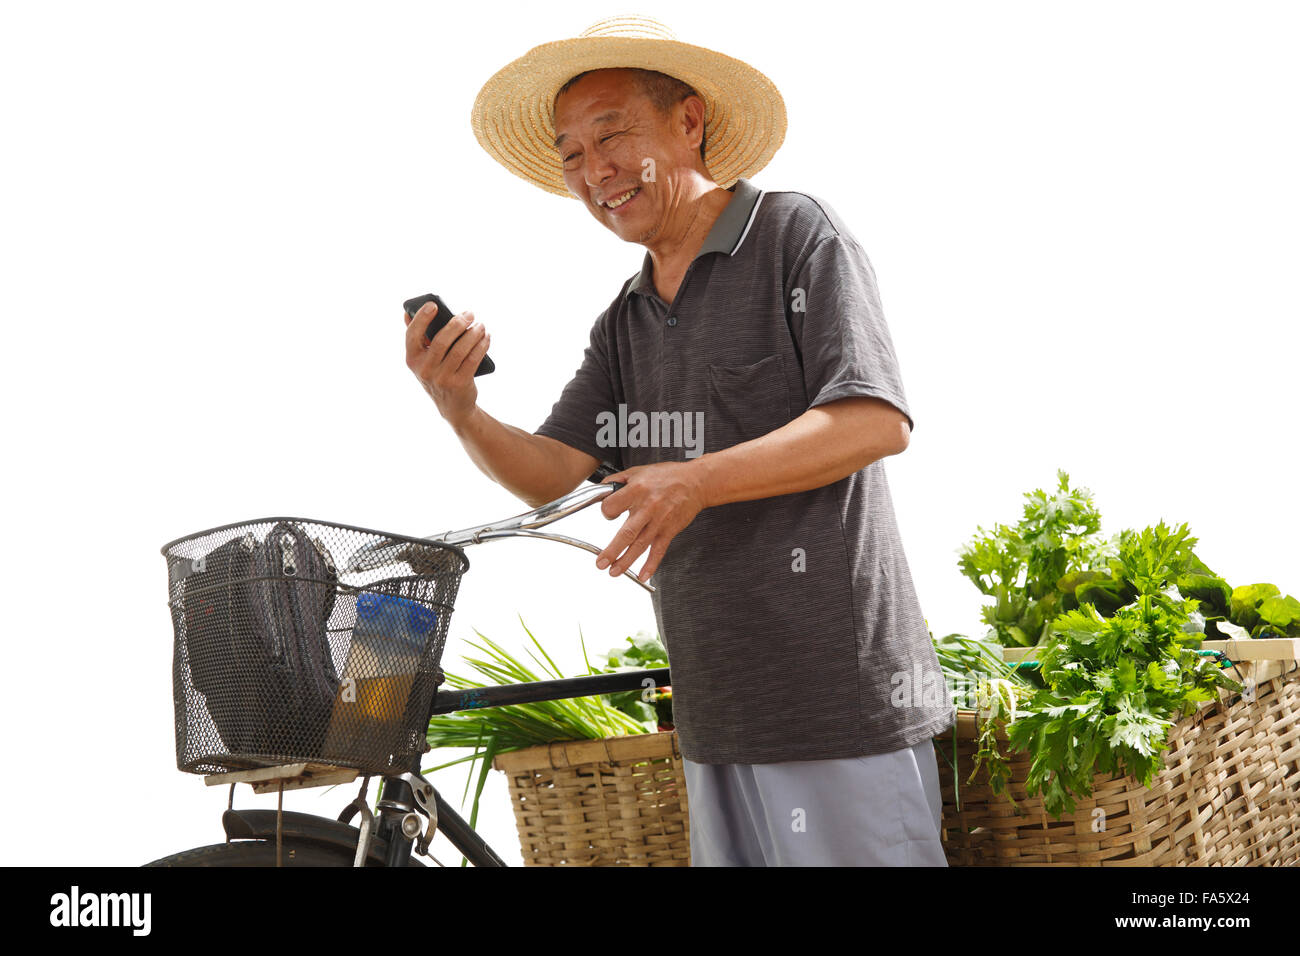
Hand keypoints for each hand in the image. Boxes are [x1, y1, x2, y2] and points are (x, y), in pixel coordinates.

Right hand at [404, 301, 489, 427]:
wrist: (453, 407)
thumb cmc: (438, 375)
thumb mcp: (424, 361)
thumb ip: (417, 338)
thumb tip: (407, 312)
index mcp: (412, 360)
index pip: (412, 335)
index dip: (422, 318)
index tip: (433, 305)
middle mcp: (424, 370)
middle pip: (441, 340)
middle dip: (457, 323)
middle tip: (469, 314)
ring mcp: (442, 378)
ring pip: (460, 349)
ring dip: (473, 333)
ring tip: (481, 325)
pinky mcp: (459, 384)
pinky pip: (472, 359)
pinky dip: (481, 345)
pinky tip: (486, 337)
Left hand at [596, 462, 709, 582]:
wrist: (696, 482)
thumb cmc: (668, 476)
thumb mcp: (639, 471)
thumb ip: (618, 481)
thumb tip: (601, 490)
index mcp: (637, 490)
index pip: (612, 506)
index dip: (606, 511)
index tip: (607, 514)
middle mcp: (647, 507)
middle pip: (627, 532)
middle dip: (612, 551)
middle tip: (601, 563)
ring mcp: (659, 521)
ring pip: (640, 545)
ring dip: (626, 561)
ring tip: (614, 572)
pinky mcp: (670, 530)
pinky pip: (659, 550)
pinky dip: (651, 564)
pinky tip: (643, 575)